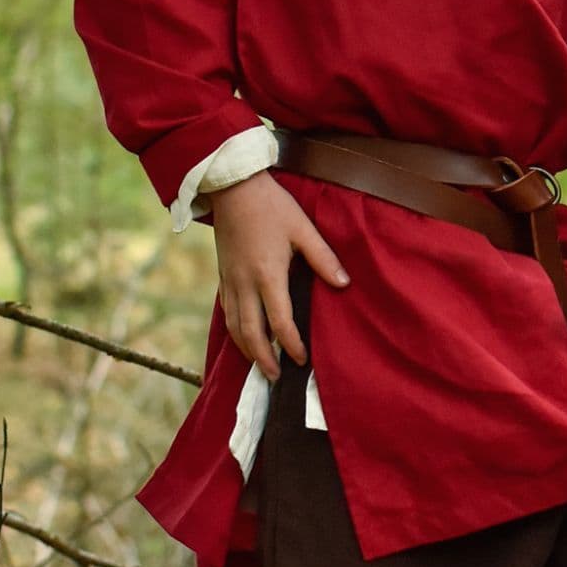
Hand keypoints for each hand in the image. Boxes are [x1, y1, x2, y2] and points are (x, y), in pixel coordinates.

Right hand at [208, 172, 348, 380]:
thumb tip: (343, 284)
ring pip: (234, 326)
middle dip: (263, 359)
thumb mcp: (303, 229)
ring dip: (246, 349)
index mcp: (268, 275)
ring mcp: (230, 280)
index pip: (279, 322)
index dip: (291, 344)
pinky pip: (226, 311)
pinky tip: (243, 337)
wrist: (232, 188)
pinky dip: (234, 330)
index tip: (302, 360)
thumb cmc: (271, 206)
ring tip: (260, 365)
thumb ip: (323, 258)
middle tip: (276, 377)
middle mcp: (245, 283)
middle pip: (250, 333)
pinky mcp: (222, 275)